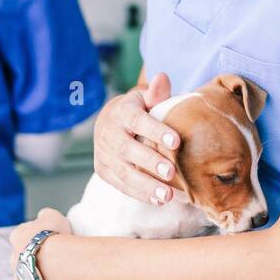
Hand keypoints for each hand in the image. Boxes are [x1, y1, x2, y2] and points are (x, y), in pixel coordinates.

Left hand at [9, 207, 70, 273]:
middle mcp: (14, 257)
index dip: (36, 232)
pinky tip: (58, 277)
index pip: (23, 232)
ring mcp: (21, 275)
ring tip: (56, 266)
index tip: (48, 234)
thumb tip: (44, 215)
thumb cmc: (53, 237)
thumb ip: (45, 214)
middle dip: (35, 252)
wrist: (58, 263)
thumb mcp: (52, 215)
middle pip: (24, 252)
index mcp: (16, 237)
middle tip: (52, 250)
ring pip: (30, 270)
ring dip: (40, 268)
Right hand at [93, 71, 181, 204]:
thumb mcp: (145, 99)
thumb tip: (162, 78)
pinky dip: (139, 194)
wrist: (110, 122)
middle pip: (127, 150)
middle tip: (171, 173)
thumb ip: (156, 94)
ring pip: (123, 172)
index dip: (156, 131)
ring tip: (168, 196)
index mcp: (121, 112)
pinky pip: (121, 185)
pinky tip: (158, 201)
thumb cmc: (137, 110)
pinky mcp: (103, 170)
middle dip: (150, 162)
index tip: (176, 142)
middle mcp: (108, 133)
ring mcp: (103, 154)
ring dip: (145, 186)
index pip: (138, 122)